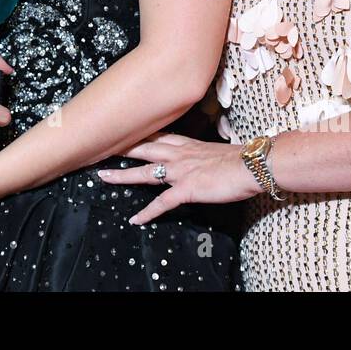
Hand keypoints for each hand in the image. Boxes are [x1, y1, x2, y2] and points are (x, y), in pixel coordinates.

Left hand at [97, 133, 265, 224]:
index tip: (122, 129)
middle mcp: (179, 154)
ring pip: (144, 172)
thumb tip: (202, 158)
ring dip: (122, 175)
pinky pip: (162, 203)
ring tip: (103, 177)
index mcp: (187, 144)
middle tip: (98, 145)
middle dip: (119, 147)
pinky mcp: (186, 189)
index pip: (156, 136)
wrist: (252, 164)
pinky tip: (136, 219)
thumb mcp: (216, 151)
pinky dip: (147, 212)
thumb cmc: (241, 159)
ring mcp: (180, 171)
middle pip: (142, 148)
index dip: (137, 134)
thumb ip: (203, 153)